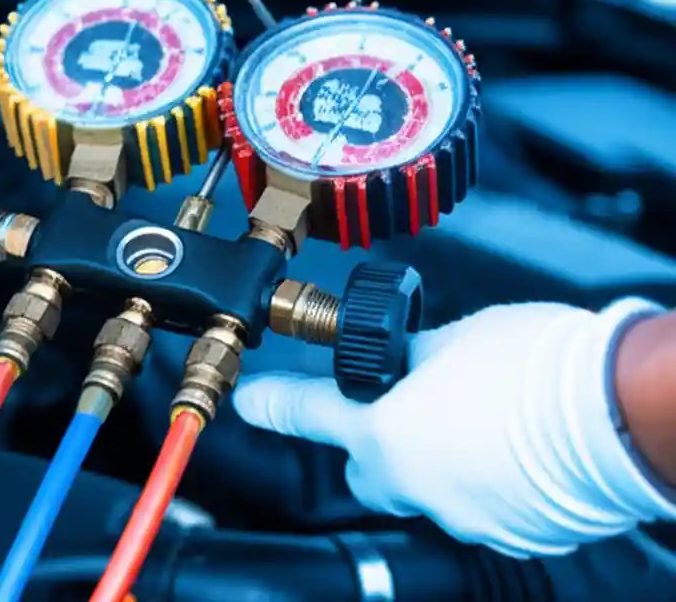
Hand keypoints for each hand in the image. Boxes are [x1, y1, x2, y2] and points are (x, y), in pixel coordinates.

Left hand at [235, 298, 675, 557]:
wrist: (618, 407)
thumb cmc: (540, 365)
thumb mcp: (452, 339)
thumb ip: (408, 359)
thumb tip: (394, 359)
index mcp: (384, 435)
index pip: (308, 414)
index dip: (276, 405)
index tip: (254, 403)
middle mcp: (415, 485)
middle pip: (367, 472)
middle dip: (373, 443)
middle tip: (403, 408)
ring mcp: (464, 516)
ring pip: (428, 489)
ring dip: (439, 459)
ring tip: (482, 418)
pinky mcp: (512, 532)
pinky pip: (480, 505)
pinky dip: (485, 480)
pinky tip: (511, 446)